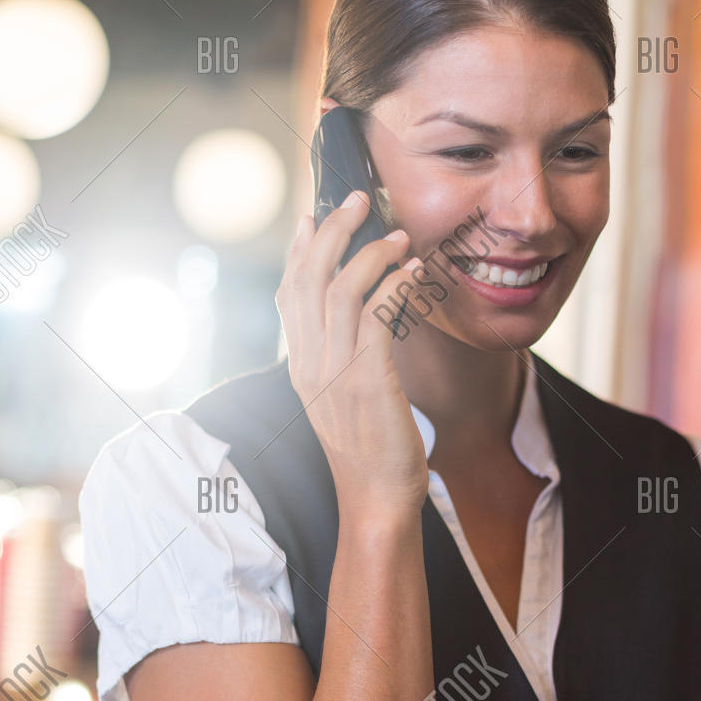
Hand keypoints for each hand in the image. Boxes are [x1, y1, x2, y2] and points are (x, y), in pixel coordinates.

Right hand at [276, 191, 428, 517]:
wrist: (377, 501)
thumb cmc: (371, 453)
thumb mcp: (342, 400)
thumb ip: (338, 360)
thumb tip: (355, 323)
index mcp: (300, 366)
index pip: (288, 293)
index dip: (298, 248)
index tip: (315, 214)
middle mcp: (308, 363)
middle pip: (306, 277)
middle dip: (333, 230)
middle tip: (360, 198)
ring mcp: (333, 371)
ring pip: (339, 288)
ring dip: (371, 252)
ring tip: (398, 234)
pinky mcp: (366, 379)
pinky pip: (375, 315)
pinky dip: (395, 285)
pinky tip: (413, 273)